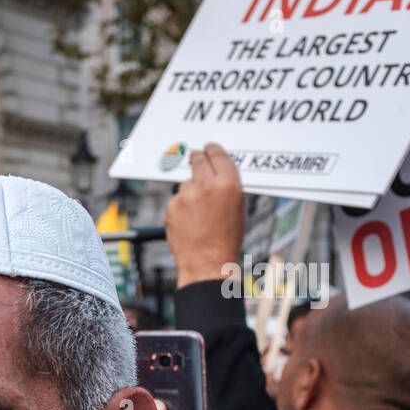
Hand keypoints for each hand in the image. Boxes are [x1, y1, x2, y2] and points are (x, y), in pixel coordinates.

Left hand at [164, 142, 244, 288]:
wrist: (206, 262)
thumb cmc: (226, 239)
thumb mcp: (238, 208)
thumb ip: (227, 187)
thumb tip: (217, 174)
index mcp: (228, 184)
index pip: (218, 155)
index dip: (212, 150)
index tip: (208, 147)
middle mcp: (206, 185)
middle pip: (197, 160)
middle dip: (196, 158)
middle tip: (195, 156)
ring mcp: (186, 195)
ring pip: (185, 184)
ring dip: (190, 190)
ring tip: (198, 212)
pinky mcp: (172, 206)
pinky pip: (176, 200)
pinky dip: (180, 207)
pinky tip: (188, 222)